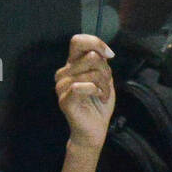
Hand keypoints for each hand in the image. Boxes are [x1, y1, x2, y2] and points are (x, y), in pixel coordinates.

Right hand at [54, 33, 115, 155]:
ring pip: (92, 73)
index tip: (110, 55)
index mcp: (72, 64)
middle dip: (106, 71)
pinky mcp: (65, 100)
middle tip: (105, 85)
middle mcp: (64, 73)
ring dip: (104, 86)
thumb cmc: (99, 104)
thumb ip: (101, 62)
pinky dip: (98, 91)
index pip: (78, 41)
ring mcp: (62, 86)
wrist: (95, 130)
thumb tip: (103, 52)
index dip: (96, 43)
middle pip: (92, 57)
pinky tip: (99, 98)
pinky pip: (84, 86)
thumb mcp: (104, 78)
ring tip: (103, 96)